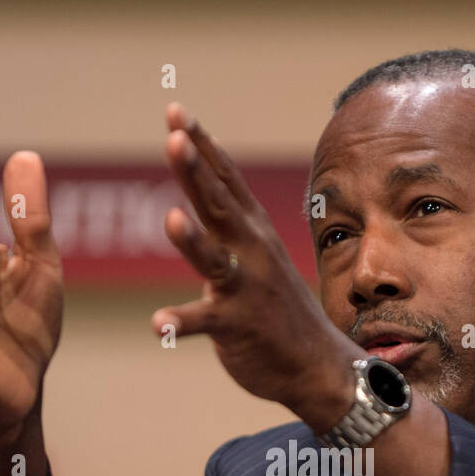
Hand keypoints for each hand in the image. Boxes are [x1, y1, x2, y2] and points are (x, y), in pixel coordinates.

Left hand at [151, 104, 360, 431]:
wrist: (316, 364)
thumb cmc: (278, 307)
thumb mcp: (258, 253)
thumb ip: (229, 222)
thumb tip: (203, 179)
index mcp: (252, 231)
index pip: (225, 179)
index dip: (201, 145)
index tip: (176, 111)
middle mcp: (251, 252)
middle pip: (219, 205)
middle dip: (195, 171)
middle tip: (174, 137)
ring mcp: (245, 289)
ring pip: (214, 259)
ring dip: (192, 240)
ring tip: (171, 219)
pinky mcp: (236, 326)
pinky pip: (204, 323)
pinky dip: (180, 323)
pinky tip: (158, 324)